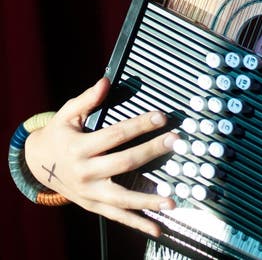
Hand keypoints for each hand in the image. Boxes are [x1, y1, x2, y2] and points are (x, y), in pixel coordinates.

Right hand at [25, 77, 175, 237]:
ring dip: (149, 199)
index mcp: (80, 147)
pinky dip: (138, 223)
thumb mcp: (67, 114)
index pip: (116, 135)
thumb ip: (87, 99)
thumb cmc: (58, 135)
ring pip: (123, 198)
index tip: (161, 116)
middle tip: (175, 142)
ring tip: (171, 199)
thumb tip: (105, 82)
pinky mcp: (93, 206)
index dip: (139, 125)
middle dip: (151, 151)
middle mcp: (85, 172)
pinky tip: (157, 226)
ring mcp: (90, 192)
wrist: (38, 165)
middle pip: (124, 162)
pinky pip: (118, 216)